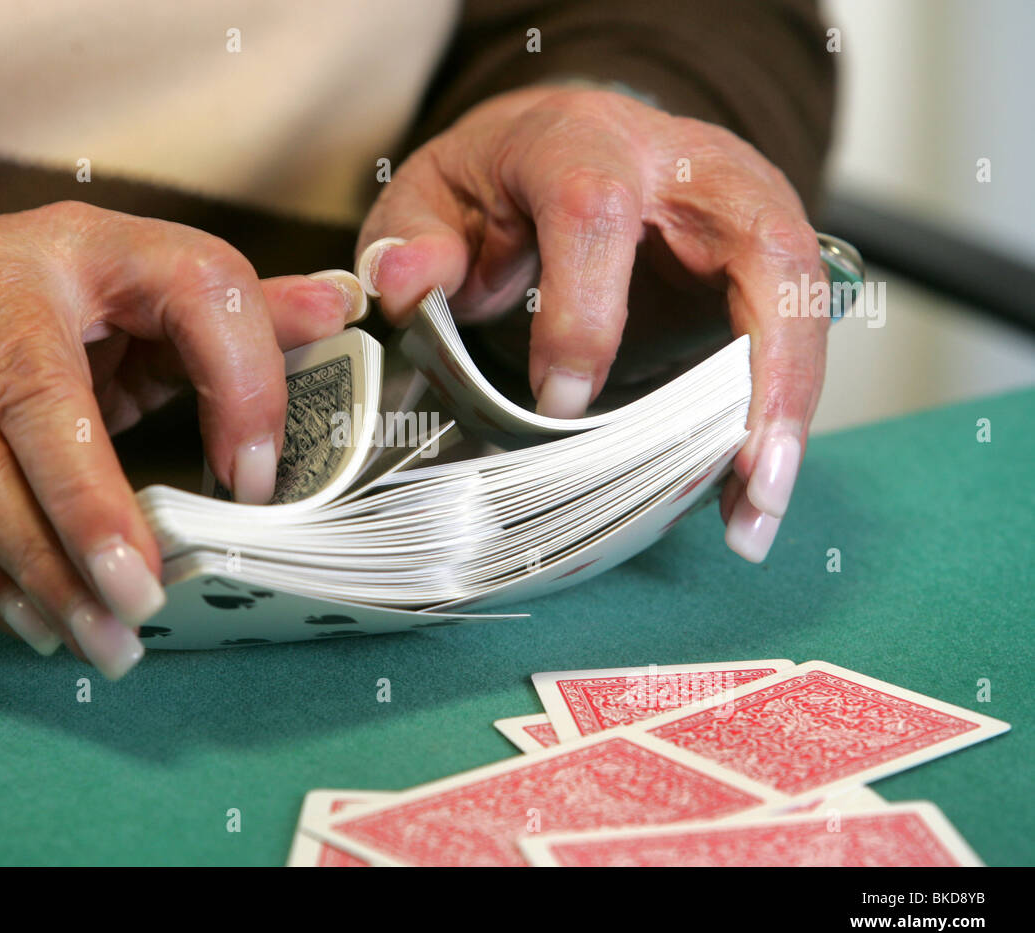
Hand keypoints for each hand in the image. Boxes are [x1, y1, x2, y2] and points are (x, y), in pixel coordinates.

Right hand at [0, 202, 363, 675]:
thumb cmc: (32, 334)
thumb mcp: (134, 309)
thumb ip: (232, 318)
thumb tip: (339, 308)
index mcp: (90, 244)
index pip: (192, 283)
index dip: (239, 384)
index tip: (256, 486)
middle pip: (41, 394)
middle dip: (97, 510)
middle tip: (147, 598)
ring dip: (36, 564)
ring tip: (99, 635)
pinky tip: (27, 620)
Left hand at [354, 85, 829, 562]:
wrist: (567, 150)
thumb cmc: (498, 182)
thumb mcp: (431, 198)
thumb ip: (410, 239)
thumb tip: (407, 282)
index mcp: (586, 142)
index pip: (597, 214)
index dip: (585, 312)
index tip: (560, 403)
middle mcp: (689, 168)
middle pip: (764, 250)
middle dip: (765, 372)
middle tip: (748, 478)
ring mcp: (744, 208)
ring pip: (801, 301)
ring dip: (789, 414)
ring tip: (755, 514)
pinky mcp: (766, 258)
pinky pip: (791, 336)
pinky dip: (777, 418)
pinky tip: (751, 492)